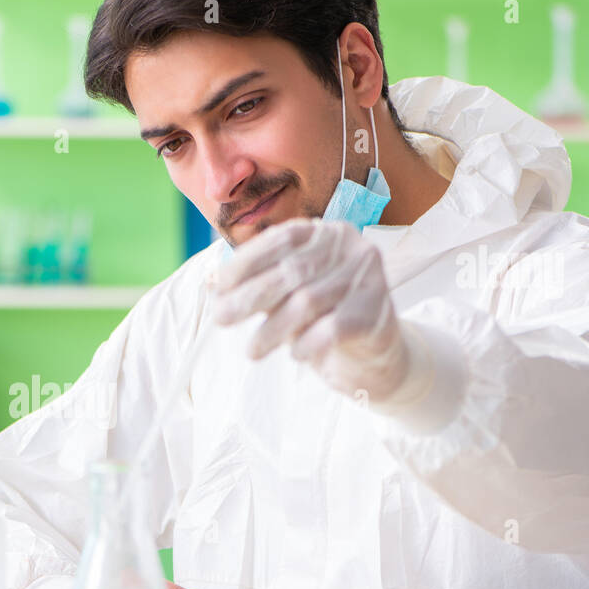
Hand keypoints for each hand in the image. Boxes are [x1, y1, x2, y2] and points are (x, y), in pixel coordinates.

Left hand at [211, 218, 409, 401]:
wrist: (373, 354)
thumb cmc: (322, 317)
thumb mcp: (287, 295)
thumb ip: (258, 283)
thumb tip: (212, 283)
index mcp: (325, 233)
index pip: (282, 239)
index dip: (246, 262)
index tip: (219, 286)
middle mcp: (350, 247)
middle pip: (291, 271)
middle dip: (250, 297)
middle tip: (221, 319)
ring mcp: (367, 277)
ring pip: (307, 301)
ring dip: (272, 330)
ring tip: (251, 351)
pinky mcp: (376, 311)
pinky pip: (331, 328)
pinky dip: (306, 343)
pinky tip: (296, 355)